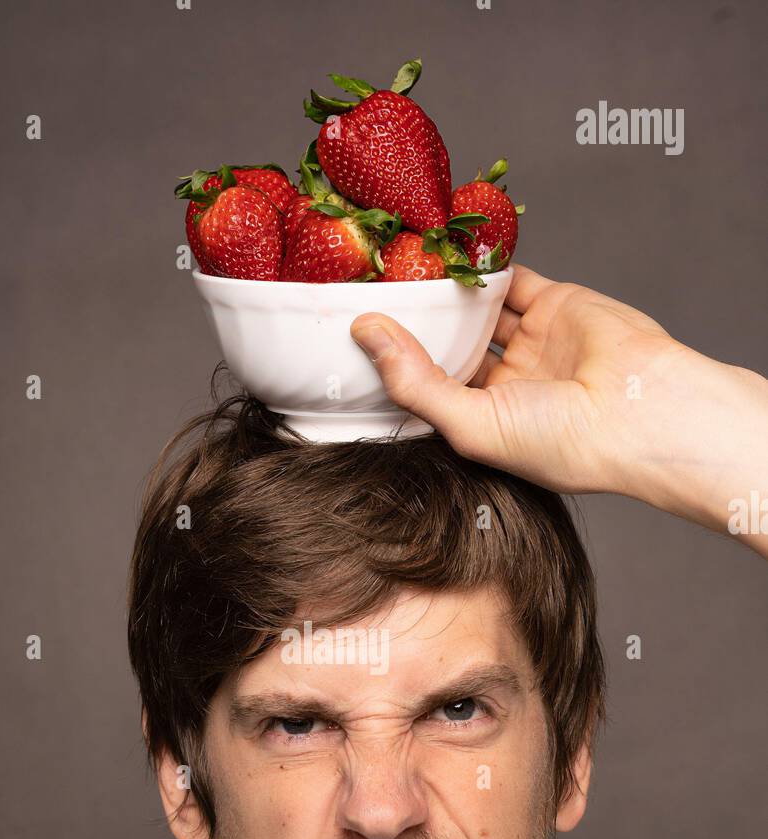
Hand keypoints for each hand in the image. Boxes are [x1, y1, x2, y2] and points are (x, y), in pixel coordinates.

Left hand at [351, 266, 767, 555]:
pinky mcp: (553, 304)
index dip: (392, 367)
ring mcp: (530, 343)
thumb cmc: (560, 441)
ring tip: (394, 265)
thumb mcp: (469, 423)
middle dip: (412, 324)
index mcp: (483, 423)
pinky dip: (480, 261)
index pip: (426, 391)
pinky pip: (508, 278)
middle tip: (362, 293)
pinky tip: (443, 247)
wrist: (640, 410)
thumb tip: (363, 333)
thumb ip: (413, 381)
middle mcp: (504, 385)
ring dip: (440, 289)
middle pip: (446, 346)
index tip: (347, 340)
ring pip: (473, 309)